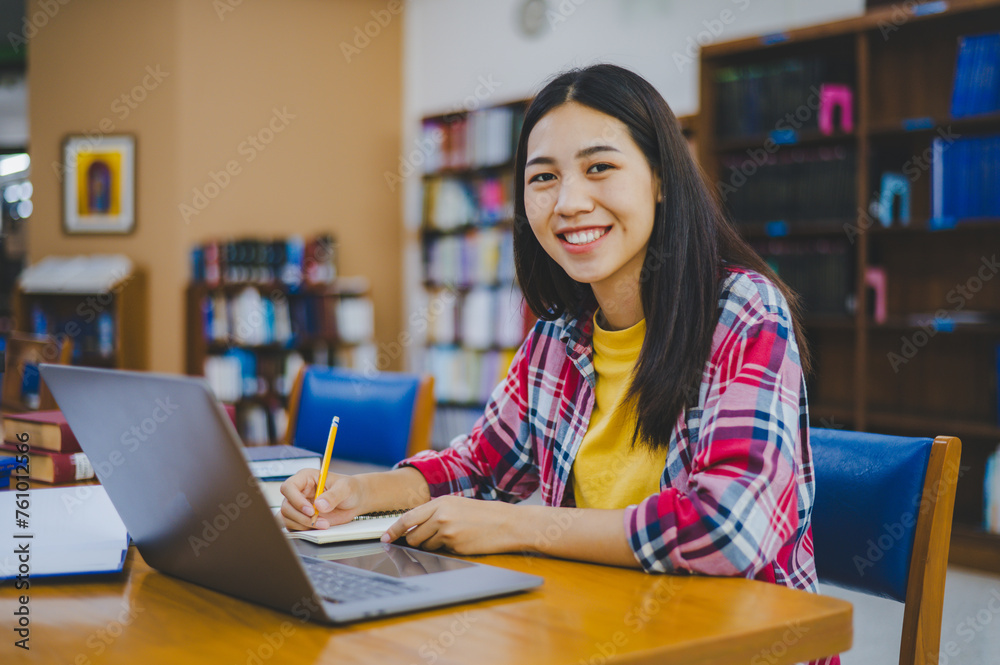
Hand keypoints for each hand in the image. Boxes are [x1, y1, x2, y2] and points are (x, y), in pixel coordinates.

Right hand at [279, 469, 366, 530]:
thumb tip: (319, 504)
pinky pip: (292, 526)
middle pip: (286, 506)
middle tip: (320, 520)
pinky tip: (318, 526)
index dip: (296, 499)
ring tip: (324, 524)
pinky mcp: (301, 517)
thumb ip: (333, 495)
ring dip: (304, 524)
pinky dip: (303, 529)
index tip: (311, 510)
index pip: (289, 487)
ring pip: (287, 517)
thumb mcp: (345, 488)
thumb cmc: (349, 488)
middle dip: (302, 517)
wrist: (355, 500)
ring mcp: (298, 505)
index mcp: (306, 478)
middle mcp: (299, 491)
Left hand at [380, 496, 521, 554]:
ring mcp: (447, 532)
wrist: (506, 523)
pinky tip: (461, 541)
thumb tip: (415, 526)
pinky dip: (446, 549)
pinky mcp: (455, 546)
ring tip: (451, 536)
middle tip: (425, 540)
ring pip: (426, 545)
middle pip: (413, 535)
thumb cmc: (483, 514)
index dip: (394, 530)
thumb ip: (435, 513)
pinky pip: (441, 551)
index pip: (408, 518)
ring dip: (432, 545)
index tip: (385, 537)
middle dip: (414, 541)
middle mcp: (441, 516)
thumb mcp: (456, 505)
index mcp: (440, 503)